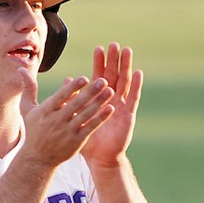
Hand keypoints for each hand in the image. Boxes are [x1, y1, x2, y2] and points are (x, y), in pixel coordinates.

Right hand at [20, 68, 114, 168]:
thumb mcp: (27, 109)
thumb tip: (21, 69)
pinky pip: (91, 127)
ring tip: (111, 91)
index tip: (84, 78)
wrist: (38, 158)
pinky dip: (101, 118)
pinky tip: (110, 109)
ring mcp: (67, 132)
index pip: (61, 97)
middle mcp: (57, 121)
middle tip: (104, 80)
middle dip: (91, 92)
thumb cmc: (34, 130)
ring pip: (86, 115)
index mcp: (46, 111)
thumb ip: (29, 88)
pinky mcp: (77, 141)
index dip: (72, 87)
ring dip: (99, 102)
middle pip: (76, 104)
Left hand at [81, 43, 142, 167]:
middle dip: (114, 60)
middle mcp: (111, 99)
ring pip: (124, 82)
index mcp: (98, 99)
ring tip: (127, 51)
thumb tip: (65, 80)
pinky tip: (138, 72)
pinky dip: (136, 84)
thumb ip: (71, 99)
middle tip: (114, 45)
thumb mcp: (76, 117)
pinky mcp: (129, 114)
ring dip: (126, 67)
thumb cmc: (87, 138)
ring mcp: (121, 105)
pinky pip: (133, 97)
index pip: (99, 76)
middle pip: (114, 75)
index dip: (99, 63)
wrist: (99, 157)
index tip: (99, 48)